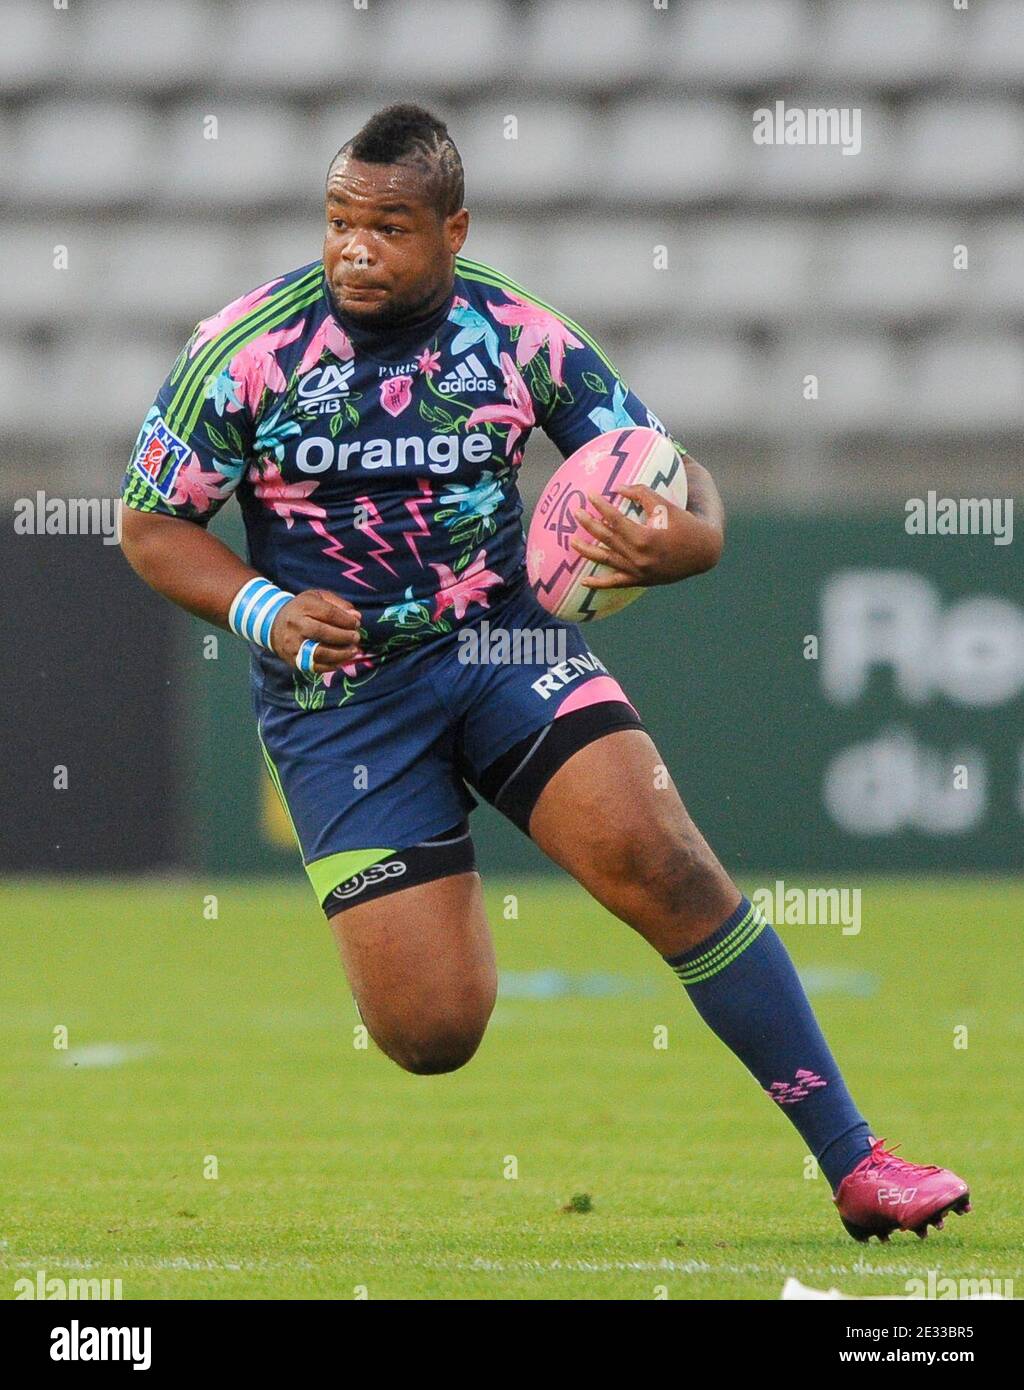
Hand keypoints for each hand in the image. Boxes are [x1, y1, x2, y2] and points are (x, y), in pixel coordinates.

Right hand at [269, 589, 363, 671]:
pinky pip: (315, 666)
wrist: (273, 625)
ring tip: (353, 651)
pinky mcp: (293, 660)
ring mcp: (293, 644)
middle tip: (356, 638)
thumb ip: (338, 604)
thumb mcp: (318, 598)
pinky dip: (332, 666)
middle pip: (323, 632)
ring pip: (319, 652)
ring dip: (341, 654)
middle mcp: (296, 625)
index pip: (329, 613)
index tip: (356, 624)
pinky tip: (341, 661)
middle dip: (344, 637)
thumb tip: (356, 617)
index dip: (346, 620)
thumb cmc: (303, 609)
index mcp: (304, 606)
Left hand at [570, 459, 723, 588]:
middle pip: (606, 538)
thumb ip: (641, 493)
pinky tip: (584, 581)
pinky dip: (599, 583)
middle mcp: (638, 557)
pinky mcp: (640, 580)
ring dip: (587, 551)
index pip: (614, 519)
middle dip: (588, 524)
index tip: (589, 495)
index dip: (600, 506)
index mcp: (644, 537)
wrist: (703, 552)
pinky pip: (616, 583)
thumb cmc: (685, 524)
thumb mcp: (665, 504)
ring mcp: (638, 571)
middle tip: (575, 512)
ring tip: (572, 541)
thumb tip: (617, 488)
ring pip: (606, 560)